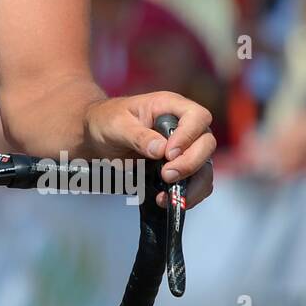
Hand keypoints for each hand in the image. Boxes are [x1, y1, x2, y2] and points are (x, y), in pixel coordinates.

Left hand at [84, 90, 215, 208]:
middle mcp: (183, 125)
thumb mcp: (116, 125)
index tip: (169, 153)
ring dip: (192, 184)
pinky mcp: (181, 166)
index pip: (197, 116)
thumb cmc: (107, 121)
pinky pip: (196, 182)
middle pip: (206, 143)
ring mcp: (186, 147)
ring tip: (166, 195)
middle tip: (167, 175)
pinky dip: (187, 194)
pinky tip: (165, 199)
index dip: (189, 136)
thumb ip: (138, 136)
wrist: (98, 135)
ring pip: (205, 166)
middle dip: (190, 163)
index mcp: (170, 106)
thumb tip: (161, 150)